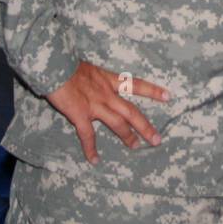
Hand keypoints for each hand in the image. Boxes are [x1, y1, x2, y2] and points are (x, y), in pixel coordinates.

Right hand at [47, 61, 168, 164]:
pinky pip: (88, 135)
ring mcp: (95, 105)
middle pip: (132, 111)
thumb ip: (94, 77)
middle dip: (145, 126)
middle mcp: (106, 94)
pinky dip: (90, 149)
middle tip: (157, 139)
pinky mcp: (80, 114)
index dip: (152, 91)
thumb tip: (94, 79)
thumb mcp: (87, 66)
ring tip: (136, 146)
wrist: (54, 65)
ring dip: (127, 136)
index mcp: (108, 80)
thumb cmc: (67, 63)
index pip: (135, 85)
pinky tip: (94, 160)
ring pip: (117, 123)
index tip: (168, 96)